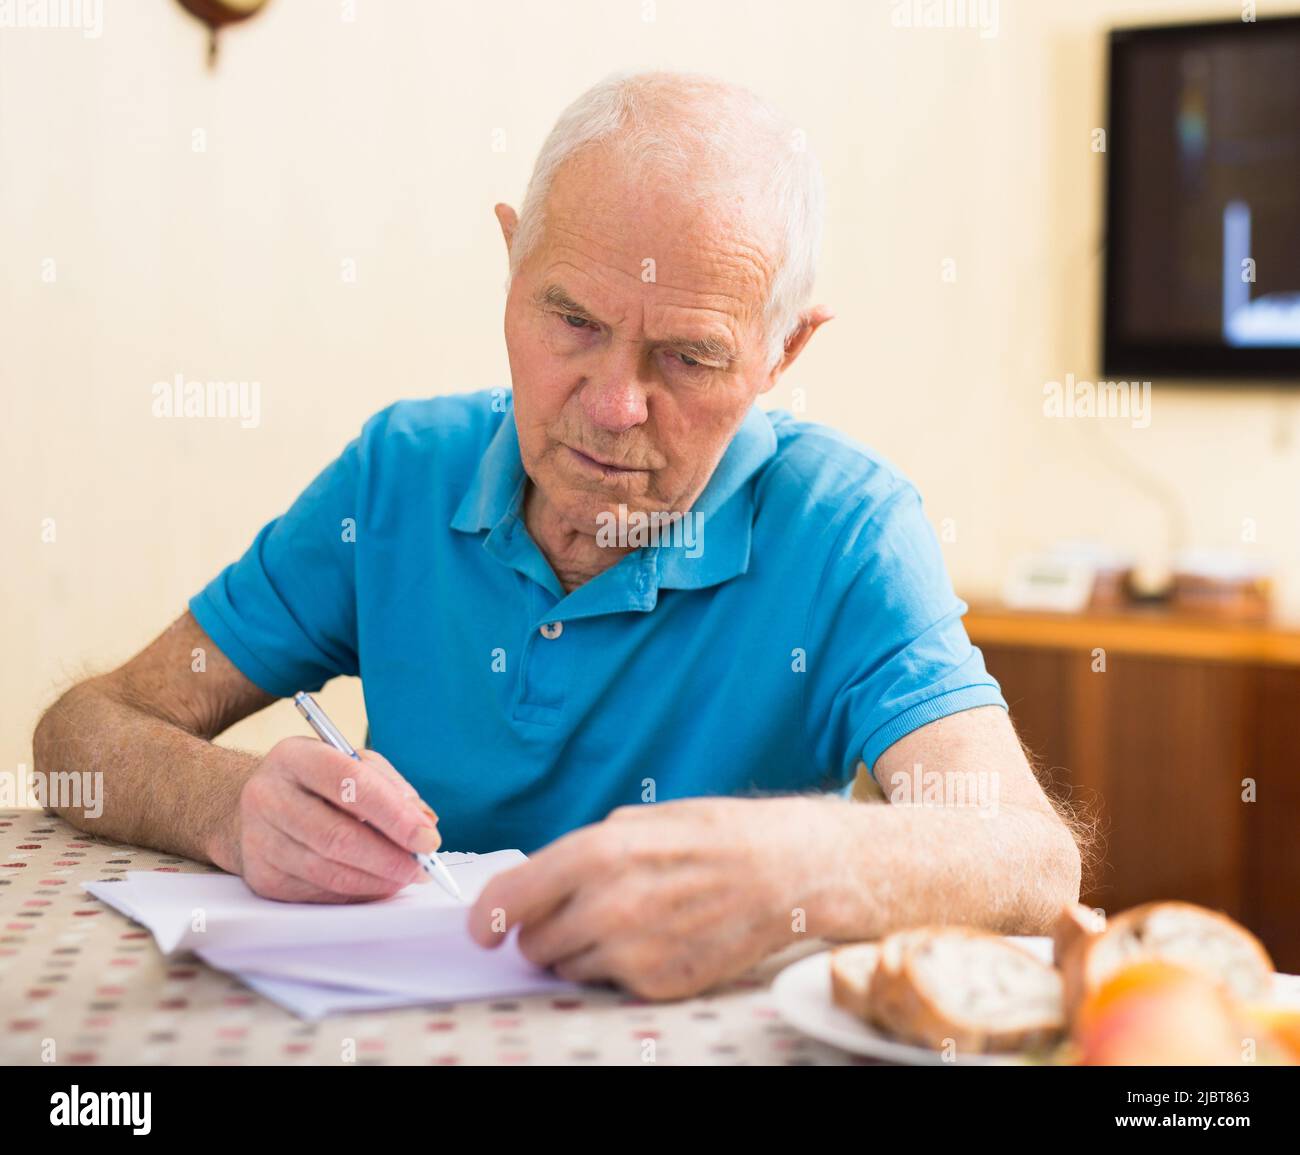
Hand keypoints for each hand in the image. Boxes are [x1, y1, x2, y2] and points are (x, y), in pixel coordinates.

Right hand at [221, 737, 441, 902]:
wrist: (256, 805)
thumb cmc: (317, 782)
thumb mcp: (352, 764)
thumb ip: (390, 787)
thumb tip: (423, 822)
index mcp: (295, 757)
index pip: (349, 784)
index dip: (393, 815)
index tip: (427, 838)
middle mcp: (268, 796)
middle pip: (336, 836)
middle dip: (389, 857)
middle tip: (423, 867)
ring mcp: (259, 839)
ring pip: (327, 870)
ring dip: (377, 880)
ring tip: (406, 876)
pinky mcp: (261, 876)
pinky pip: (317, 892)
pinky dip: (355, 892)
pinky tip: (377, 884)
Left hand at [467, 797, 817, 998]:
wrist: (785, 871)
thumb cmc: (714, 836)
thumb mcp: (638, 820)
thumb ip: (580, 854)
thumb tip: (536, 884)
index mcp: (597, 853)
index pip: (509, 899)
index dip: (487, 917)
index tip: (484, 928)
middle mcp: (609, 906)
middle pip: (533, 942)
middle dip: (546, 927)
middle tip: (580, 910)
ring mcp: (634, 952)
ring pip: (567, 967)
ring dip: (583, 948)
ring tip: (630, 918)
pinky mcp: (658, 984)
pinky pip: (609, 984)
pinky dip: (622, 966)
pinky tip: (658, 937)